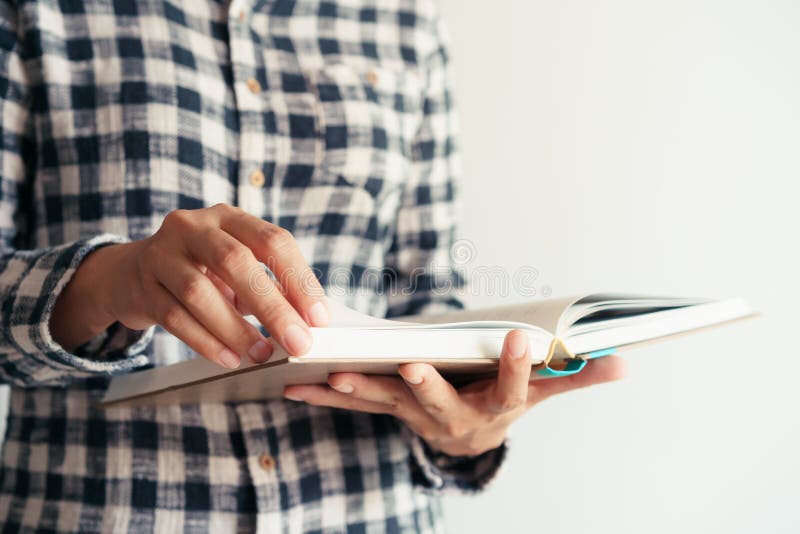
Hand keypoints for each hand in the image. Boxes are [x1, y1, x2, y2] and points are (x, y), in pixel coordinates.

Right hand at [50, 204, 327, 366]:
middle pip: (235, 261)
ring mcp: (161, 254)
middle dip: (272, 306)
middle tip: (298, 342)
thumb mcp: (235, 267)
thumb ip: (270, 285)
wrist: (131, 273)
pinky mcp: (141, 286)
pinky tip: (229, 359)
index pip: (272, 240)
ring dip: (236, 328)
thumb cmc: (202, 271)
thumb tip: (311, 322)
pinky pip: (174, 317)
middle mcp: (192, 227)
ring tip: (262, 354)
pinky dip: (206, 341)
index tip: (319, 318)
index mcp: (228, 217)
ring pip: (199, 292)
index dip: (299, 279)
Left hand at [284, 330, 625, 456]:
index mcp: (496, 408)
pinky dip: (327, 393)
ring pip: (389, 403)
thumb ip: (574, 378)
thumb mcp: (541, 394)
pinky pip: (357, 402)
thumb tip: (623, 363)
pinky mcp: (389, 408)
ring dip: (363, 390)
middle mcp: (454, 418)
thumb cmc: (502, 405)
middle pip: (442, 403)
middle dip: (427, 386)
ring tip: (339, 375)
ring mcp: (417, 415)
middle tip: (411, 367)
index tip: (519, 337)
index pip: (513, 388)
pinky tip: (294, 386)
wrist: (467, 438)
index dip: (517, 366)